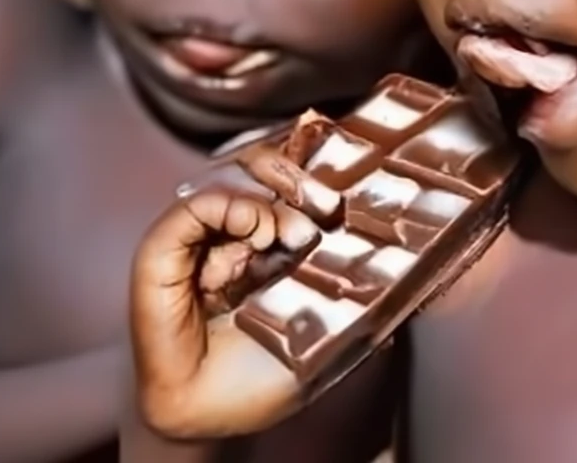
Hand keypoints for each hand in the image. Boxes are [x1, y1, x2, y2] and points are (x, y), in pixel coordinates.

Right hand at [129, 143, 340, 440]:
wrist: (209, 416)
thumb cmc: (266, 369)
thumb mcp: (329, 324)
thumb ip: (365, 294)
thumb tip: (415, 275)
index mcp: (267, 229)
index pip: (287, 170)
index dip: (314, 163)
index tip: (349, 178)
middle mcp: (231, 222)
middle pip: (259, 161)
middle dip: (297, 172)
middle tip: (327, 204)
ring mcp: (195, 232)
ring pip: (229, 174)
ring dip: (270, 195)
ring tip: (296, 235)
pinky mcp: (161, 249)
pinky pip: (194, 206)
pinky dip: (229, 208)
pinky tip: (256, 233)